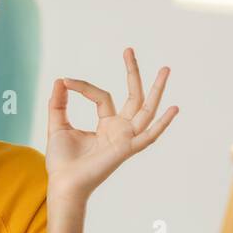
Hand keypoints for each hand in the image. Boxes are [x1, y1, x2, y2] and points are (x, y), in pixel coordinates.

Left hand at [46, 48, 178, 201]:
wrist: (63, 183)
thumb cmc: (62, 161)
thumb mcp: (58, 125)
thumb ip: (58, 103)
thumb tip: (60, 80)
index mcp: (107, 125)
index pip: (102, 96)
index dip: (84, 87)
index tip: (66, 81)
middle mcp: (120, 130)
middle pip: (133, 97)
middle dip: (133, 73)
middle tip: (129, 50)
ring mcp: (125, 139)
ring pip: (146, 110)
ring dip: (156, 90)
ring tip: (165, 69)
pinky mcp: (126, 149)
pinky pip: (148, 136)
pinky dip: (161, 124)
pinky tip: (173, 109)